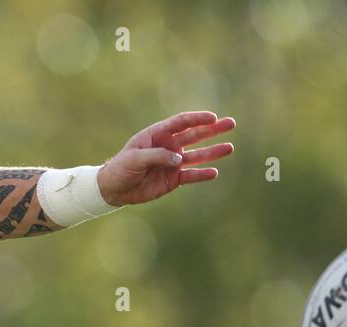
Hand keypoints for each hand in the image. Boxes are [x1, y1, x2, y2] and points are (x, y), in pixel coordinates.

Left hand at [96, 112, 235, 206]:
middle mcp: (169, 145)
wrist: (115, 189)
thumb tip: (179, 159)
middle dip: (213, 130)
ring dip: (213, 151)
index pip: (182, 122)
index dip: (197, 119)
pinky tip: (214, 172)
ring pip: (197, 155)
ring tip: (230, 147)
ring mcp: (173, 162)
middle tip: (231, 123)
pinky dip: (202, 174)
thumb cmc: (121, 167)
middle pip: (195, 135)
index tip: (213, 118)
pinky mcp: (173, 179)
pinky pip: (191, 175)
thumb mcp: (135, 158)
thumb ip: (157, 156)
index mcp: (158, 134)